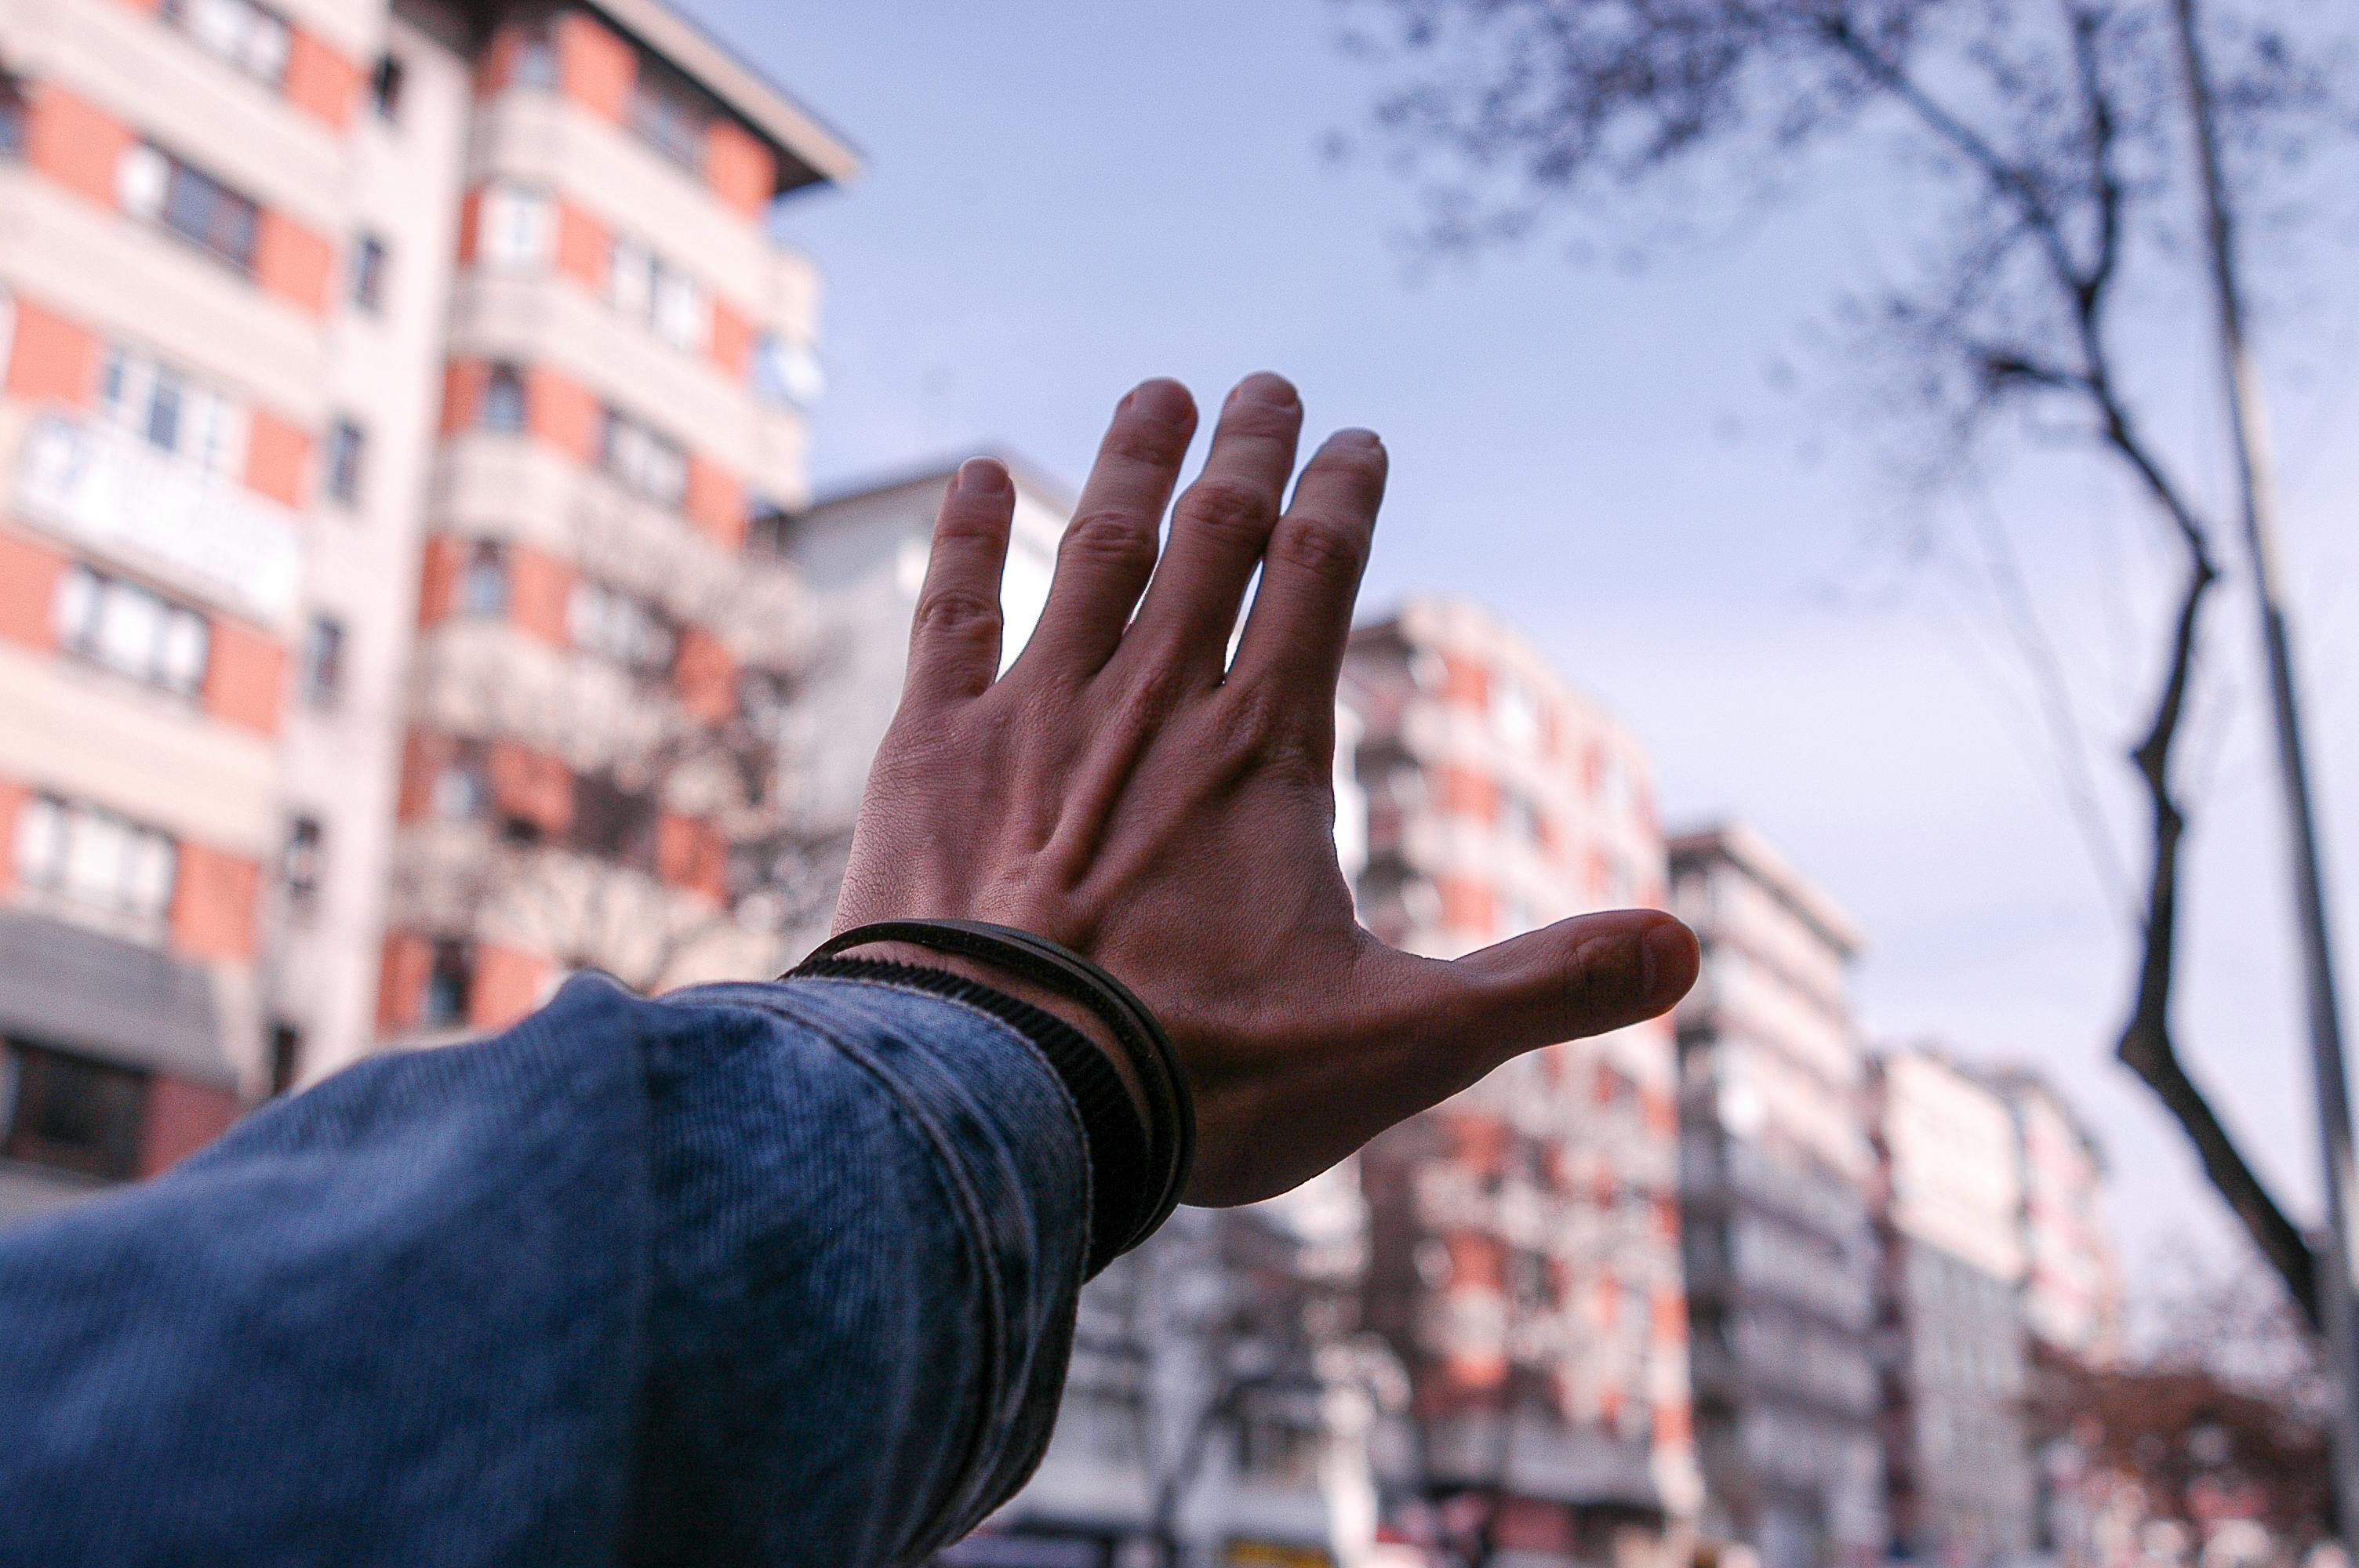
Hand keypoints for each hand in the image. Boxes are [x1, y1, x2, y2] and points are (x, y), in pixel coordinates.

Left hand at [830, 373, 1697, 1205]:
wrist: (1006, 1100)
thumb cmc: (1204, 1078)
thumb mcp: (1402, 1042)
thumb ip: (1544, 985)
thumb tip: (1685, 952)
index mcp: (1267, 749)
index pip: (1320, 578)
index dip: (1344, 497)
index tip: (1358, 440)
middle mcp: (1157, 701)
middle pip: (1216, 535)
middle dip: (1246, 451)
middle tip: (1263, 384)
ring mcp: (1041, 712)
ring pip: (1100, 548)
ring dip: (1133, 463)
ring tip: (1157, 395)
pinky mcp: (936, 748)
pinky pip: (953, 612)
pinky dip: (968, 538)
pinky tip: (980, 473)